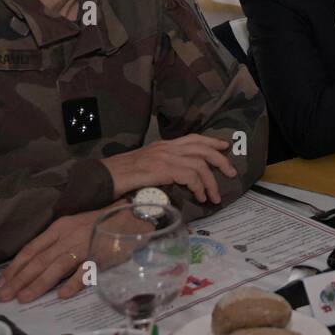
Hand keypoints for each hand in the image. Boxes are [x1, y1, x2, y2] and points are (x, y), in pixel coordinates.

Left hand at [0, 200, 124, 302]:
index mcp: (58, 229)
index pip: (30, 249)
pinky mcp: (101, 256)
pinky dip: (73, 283)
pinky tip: (62, 295)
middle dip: (19, 279)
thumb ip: (55, 244)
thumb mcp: (72, 228)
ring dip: (39, 284)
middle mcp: (68, 237)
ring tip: (24, 298)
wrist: (130, 218)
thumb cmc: (99, 225)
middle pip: (39, 260)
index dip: (14, 267)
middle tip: (4, 296)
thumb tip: (34, 266)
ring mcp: (84, 247)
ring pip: (56, 267)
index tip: (1, 283)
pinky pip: (85, 272)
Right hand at [102, 134, 236, 203]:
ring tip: (214, 196)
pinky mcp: (162, 169)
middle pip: (202, 148)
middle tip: (231, 173)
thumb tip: (177, 179)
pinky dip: (198, 186)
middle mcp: (166, 148)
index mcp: (163, 145)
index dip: (211, 141)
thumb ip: (161, 167)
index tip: (224, 147)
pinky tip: (199, 196)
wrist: (103, 177)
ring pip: (200, 164)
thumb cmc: (120, 176)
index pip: (193, 138)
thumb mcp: (145, 166)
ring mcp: (164, 157)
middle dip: (220, 160)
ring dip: (211, 182)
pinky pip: (190, 175)